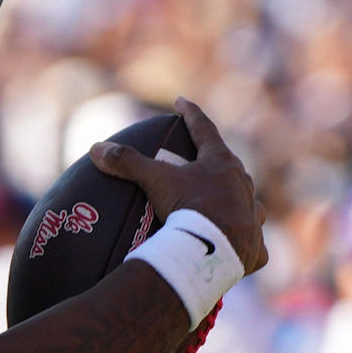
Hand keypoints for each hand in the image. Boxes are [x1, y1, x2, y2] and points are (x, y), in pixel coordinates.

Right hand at [85, 99, 264, 272]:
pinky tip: (239, 246)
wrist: (213, 251)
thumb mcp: (155, 180)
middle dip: (217, 162)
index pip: (204, 129)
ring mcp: (252, 215)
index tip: (181, 102)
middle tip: (205, 162)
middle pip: (230, 166)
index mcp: (221, 163)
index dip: (190, 114)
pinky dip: (244, 242)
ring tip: (227, 205)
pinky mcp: (254, 246)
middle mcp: (242, 185)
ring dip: (237, 200)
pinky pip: (251, 241)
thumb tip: (96, 148)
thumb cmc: (188, 207)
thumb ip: (128, 162)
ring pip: (247, 201)